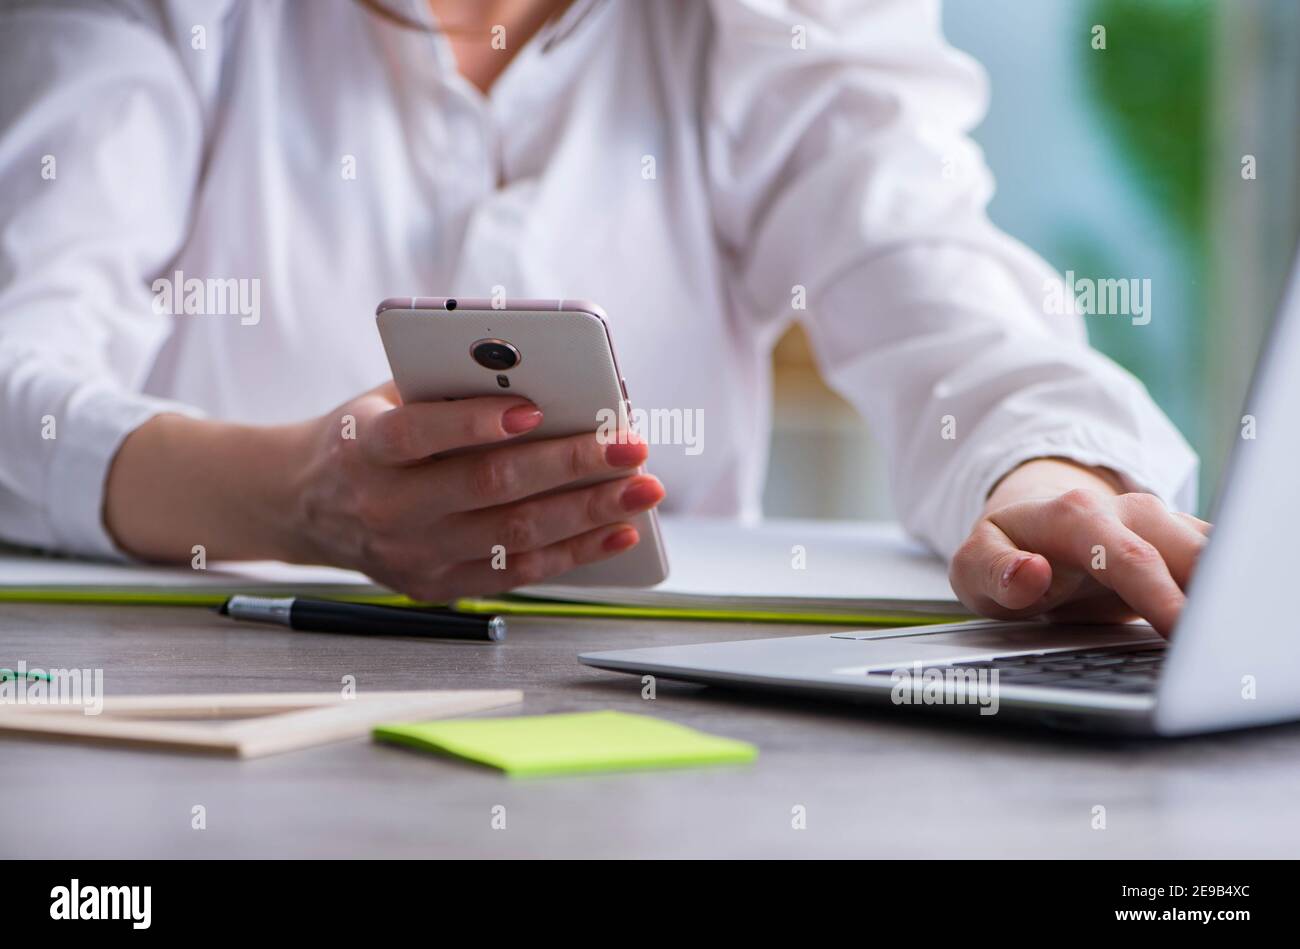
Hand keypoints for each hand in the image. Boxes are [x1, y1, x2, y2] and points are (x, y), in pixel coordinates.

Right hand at [288, 382, 664, 599]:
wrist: (309, 504)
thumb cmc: (369, 434)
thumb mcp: (388, 396)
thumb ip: (452, 386)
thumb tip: (552, 381)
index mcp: (365, 448)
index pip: (418, 435)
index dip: (474, 423)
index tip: (535, 408)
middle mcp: (386, 507)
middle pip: (487, 487)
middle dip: (569, 466)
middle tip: (630, 447)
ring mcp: (413, 555)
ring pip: (513, 535)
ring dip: (588, 512)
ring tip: (642, 489)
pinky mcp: (438, 586)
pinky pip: (518, 573)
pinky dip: (575, 552)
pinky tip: (618, 531)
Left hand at [948, 459, 1209, 636]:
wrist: (1031, 531)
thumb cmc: (1004, 554)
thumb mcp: (973, 568)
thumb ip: (993, 571)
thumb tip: (1029, 573)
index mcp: (1075, 516)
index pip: (1129, 557)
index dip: (1159, 596)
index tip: (1184, 633)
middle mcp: (1128, 512)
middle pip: (1189, 553)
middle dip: (1213, 598)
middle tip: (1221, 652)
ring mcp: (1161, 524)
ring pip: (1215, 555)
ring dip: (1227, 596)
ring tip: (1231, 641)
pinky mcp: (1182, 543)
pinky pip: (1222, 563)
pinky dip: (1229, 594)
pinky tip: (1229, 628)